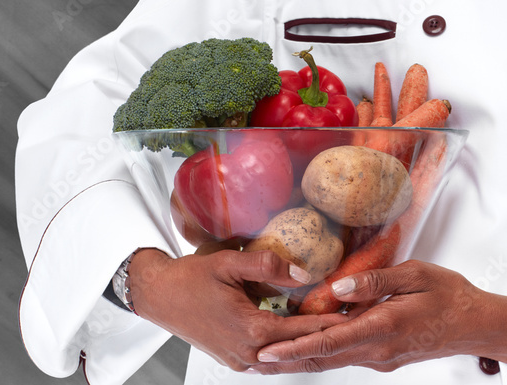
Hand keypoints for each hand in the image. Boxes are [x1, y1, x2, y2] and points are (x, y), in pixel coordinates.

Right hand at [127, 248, 346, 370]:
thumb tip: (303, 270)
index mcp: (252, 330)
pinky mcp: (232, 360)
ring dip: (307, 346)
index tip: (357, 315)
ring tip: (332, 333)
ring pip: (285, 359)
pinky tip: (298, 339)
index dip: (333, 321)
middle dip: (326, 337)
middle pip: (300, 350)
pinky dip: (286, 350)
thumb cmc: (188, 279)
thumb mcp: (228, 263)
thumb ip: (267, 265)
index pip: (305, 328)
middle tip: (354, 325)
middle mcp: (248, 352)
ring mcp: (239, 360)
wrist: (157, 296)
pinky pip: (268, 360)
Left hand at [251, 259, 506, 373]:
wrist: (476, 324)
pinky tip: (301, 350)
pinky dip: (319, 355)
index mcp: (382, 327)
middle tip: (252, 359)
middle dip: (285, 361)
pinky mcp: (382, 359)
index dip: (293, 348)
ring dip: (299, 361)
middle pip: (321, 359)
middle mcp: (377, 350)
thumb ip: (374, 281)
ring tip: (267, 359)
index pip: (328, 341)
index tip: (266, 350)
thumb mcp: (415, 275)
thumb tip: (337, 288)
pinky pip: (344, 357)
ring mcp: (380, 359)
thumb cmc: (448, 294)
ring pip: (331, 361)